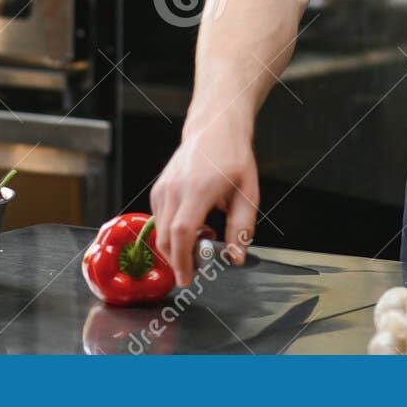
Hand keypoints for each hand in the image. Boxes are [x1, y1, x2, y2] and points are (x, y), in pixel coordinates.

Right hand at [148, 121, 259, 286]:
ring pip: (160, 231)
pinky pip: (159, 220)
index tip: (187, 279)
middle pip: (166, 237)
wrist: (214, 127)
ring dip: (176, 246)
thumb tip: (236, 257)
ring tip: (204, 238)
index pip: (182, 232)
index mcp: (198, 189)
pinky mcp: (158, 188)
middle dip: (177, 261)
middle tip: (196, 270)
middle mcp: (175, 188)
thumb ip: (242, 226)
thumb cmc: (233, 157)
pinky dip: (172, 232)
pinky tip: (194, 224)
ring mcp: (163, 187)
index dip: (182, 260)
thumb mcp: (248, 192)